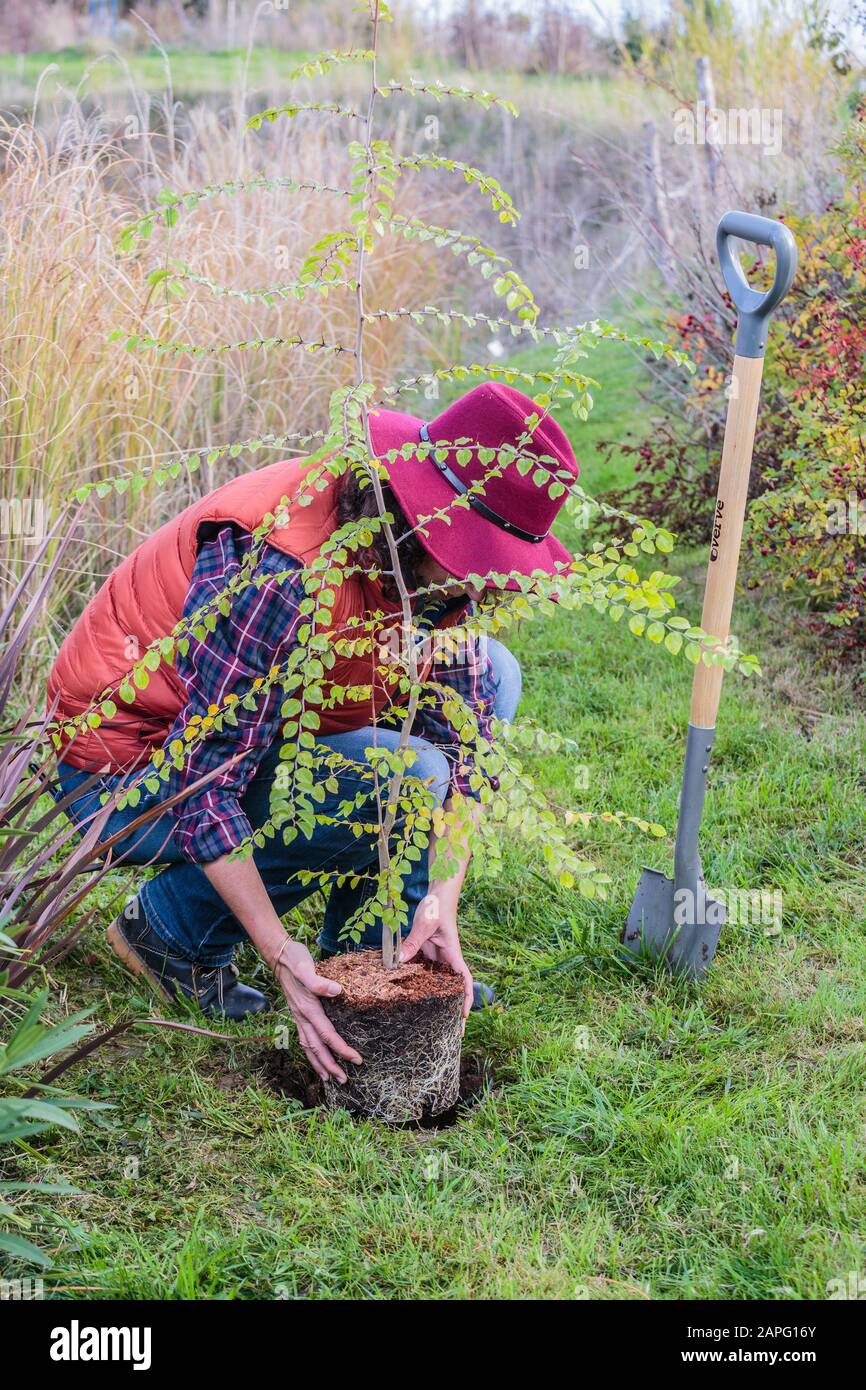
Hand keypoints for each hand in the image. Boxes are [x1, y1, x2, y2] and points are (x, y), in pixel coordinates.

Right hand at [270, 938, 361, 1083]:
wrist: (279, 955)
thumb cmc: (295, 960)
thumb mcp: (307, 967)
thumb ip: (319, 981)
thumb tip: (338, 991)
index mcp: (308, 1008)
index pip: (327, 1035)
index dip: (341, 1049)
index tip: (356, 1059)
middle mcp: (302, 1016)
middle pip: (316, 1048)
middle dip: (330, 1066)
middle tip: (344, 1080)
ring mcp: (298, 1016)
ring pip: (308, 1046)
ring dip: (318, 1063)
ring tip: (328, 1078)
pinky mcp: (297, 1013)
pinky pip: (303, 1038)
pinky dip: (310, 1052)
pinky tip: (315, 1056)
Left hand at [401, 893, 473, 1019]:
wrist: (437, 894)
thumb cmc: (436, 906)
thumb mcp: (424, 924)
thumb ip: (412, 943)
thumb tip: (398, 963)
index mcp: (452, 954)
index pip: (463, 980)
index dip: (466, 999)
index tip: (464, 1017)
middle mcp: (446, 958)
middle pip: (450, 987)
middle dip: (451, 1008)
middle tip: (447, 1030)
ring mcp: (436, 956)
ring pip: (435, 980)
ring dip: (433, 997)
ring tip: (425, 1019)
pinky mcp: (426, 952)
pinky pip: (421, 969)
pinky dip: (415, 980)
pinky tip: (406, 992)